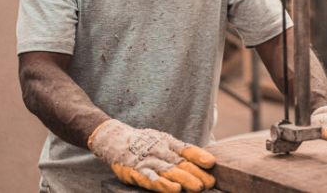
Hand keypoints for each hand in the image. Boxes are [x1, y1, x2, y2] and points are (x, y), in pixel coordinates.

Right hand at [88, 119, 215, 192]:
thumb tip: (206, 160)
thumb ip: (182, 150)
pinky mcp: (135, 172)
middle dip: (196, 174)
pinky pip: (150, 179)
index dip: (199, 156)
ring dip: (183, 180)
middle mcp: (159, 151)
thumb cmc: (145, 143)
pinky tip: (173, 189)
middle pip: (181, 164)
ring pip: (168, 172)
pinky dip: (162, 184)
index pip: (186, 149)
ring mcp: (147, 162)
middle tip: (210, 183)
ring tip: (197, 187)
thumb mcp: (164, 141)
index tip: (212, 163)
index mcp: (168, 143)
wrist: (115, 139)